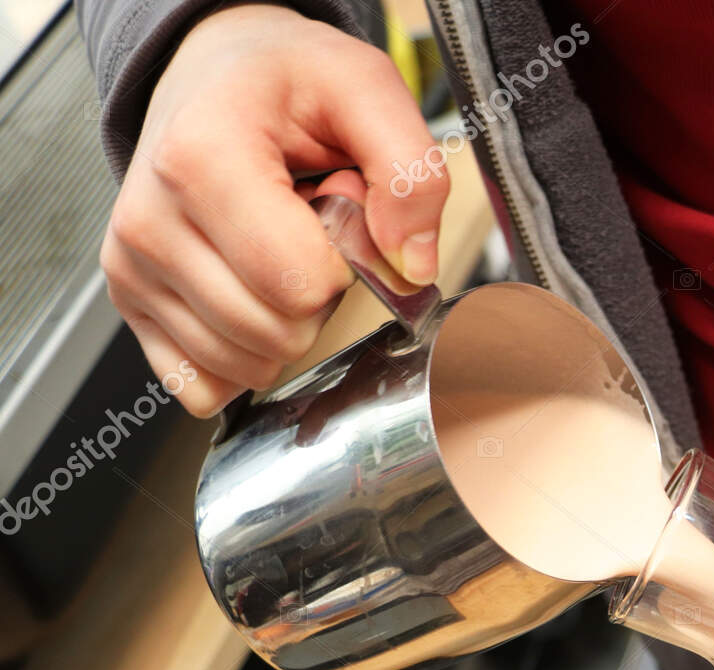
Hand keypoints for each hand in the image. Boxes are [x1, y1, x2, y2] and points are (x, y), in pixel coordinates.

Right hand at [99, 4, 447, 415]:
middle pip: (274, 332)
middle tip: (306, 229)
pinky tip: (248, 292)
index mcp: (202, 157)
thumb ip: (410, 174)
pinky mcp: (131, 300)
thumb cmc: (282, 83)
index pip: (299, 283)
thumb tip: (412, 264)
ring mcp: (132, 265)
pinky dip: (243, 355)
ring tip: (274, 247)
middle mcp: (151, 217)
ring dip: (283, 323)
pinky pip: (202, 383)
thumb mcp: (365, 90)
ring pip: (243, 365)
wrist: (211, 71)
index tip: (334, 212)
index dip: (344, 266)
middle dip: (317, 296)